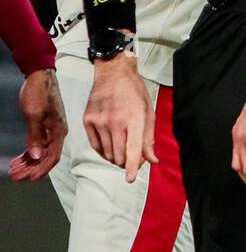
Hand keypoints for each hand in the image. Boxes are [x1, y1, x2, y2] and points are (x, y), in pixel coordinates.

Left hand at [9, 70, 67, 181]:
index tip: (27, 179)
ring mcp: (51, 130)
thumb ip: (35, 136)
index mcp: (59, 131)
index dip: (40, 170)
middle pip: (45, 158)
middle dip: (30, 169)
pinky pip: (38, 145)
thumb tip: (36, 155)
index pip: (51, 157)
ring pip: (41, 153)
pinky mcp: (45, 126)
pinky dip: (28, 154)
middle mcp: (57, 133)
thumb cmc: (39, 91)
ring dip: (28, 163)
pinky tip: (19, 159)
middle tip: (14, 176)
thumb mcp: (34, 114)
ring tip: (14, 170)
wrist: (40, 74)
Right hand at [83, 54, 156, 182]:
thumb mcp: (148, 111)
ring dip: (115, 156)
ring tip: (121, 146)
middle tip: (132, 156)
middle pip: (118, 156)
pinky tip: (110, 144)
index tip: (130, 178)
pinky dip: (103, 150)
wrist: (113, 72)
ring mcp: (99, 121)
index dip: (132, 167)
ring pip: (107, 153)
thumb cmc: (133, 91)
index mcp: (133, 118)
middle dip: (126, 161)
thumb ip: (148, 138)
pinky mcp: (87, 120)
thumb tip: (152, 160)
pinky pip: (95, 146)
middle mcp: (115, 120)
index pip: (132, 149)